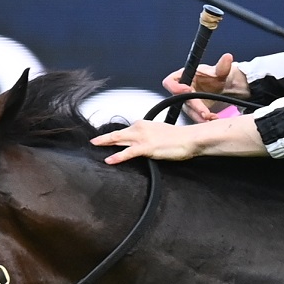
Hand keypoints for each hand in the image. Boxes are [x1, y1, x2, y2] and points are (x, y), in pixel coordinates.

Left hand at [93, 112, 266, 164]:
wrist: (190, 139)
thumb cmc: (181, 138)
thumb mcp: (164, 134)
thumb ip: (154, 136)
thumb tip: (152, 142)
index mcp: (145, 124)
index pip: (127, 130)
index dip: (117, 135)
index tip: (109, 138)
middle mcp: (141, 128)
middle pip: (118, 133)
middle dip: (105, 137)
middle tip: (93, 140)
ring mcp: (142, 138)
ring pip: (118, 139)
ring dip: (105, 142)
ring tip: (95, 145)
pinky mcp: (146, 148)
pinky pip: (127, 153)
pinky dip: (117, 156)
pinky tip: (109, 160)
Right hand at [163, 54, 246, 120]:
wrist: (222, 87)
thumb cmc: (214, 76)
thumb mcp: (219, 70)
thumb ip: (223, 65)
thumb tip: (228, 58)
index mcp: (182, 77)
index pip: (170, 82)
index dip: (176, 87)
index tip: (187, 90)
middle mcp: (182, 91)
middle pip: (181, 100)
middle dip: (194, 107)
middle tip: (205, 112)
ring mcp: (187, 102)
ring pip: (189, 112)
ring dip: (199, 116)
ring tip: (212, 118)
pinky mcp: (194, 111)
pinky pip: (196, 117)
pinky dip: (204, 120)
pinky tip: (213, 120)